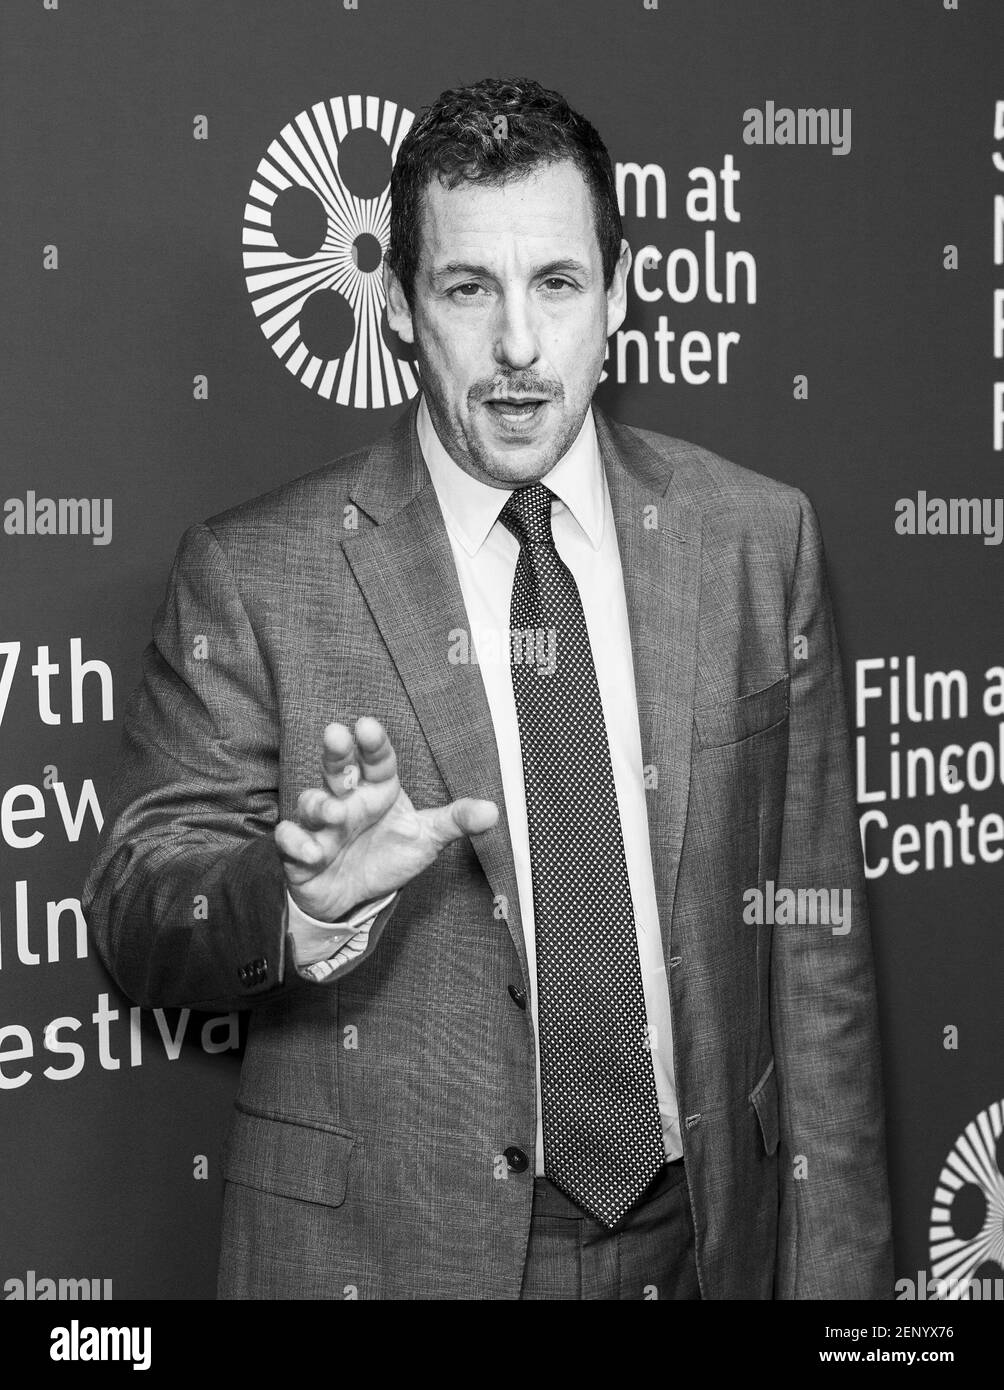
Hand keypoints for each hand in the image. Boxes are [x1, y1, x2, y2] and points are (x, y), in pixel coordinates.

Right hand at [275, 716, 497, 921]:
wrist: (352, 898)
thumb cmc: (387, 856)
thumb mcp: (426, 839)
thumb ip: (455, 822)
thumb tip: (494, 811)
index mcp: (378, 790)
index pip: (377, 760)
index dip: (373, 743)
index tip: (367, 726)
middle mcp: (348, 800)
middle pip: (338, 768)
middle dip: (336, 752)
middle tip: (336, 734)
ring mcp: (321, 824)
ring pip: (312, 801)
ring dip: (318, 804)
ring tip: (333, 813)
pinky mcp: (300, 850)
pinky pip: (290, 840)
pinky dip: (297, 844)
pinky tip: (311, 852)